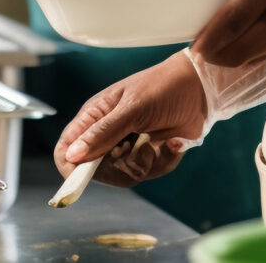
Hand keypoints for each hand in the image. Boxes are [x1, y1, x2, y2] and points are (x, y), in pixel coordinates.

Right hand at [56, 54, 207, 187]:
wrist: (199, 88)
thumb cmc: (163, 87)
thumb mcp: (132, 107)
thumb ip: (103, 132)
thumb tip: (73, 155)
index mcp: (94, 118)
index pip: (66, 150)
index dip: (70, 168)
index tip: (84, 177)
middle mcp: (107, 135)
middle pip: (96, 172)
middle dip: (120, 166)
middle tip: (138, 147)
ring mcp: (128, 148)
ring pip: (125, 175)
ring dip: (146, 162)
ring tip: (156, 140)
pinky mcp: (148, 156)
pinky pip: (150, 173)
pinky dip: (164, 160)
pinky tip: (171, 141)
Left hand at [192, 0, 265, 67]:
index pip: (233, 20)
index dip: (209, 38)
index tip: (194, 44)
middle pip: (242, 51)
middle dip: (217, 55)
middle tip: (203, 48)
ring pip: (260, 55)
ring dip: (238, 55)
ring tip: (223, 44)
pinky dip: (261, 50)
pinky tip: (254, 37)